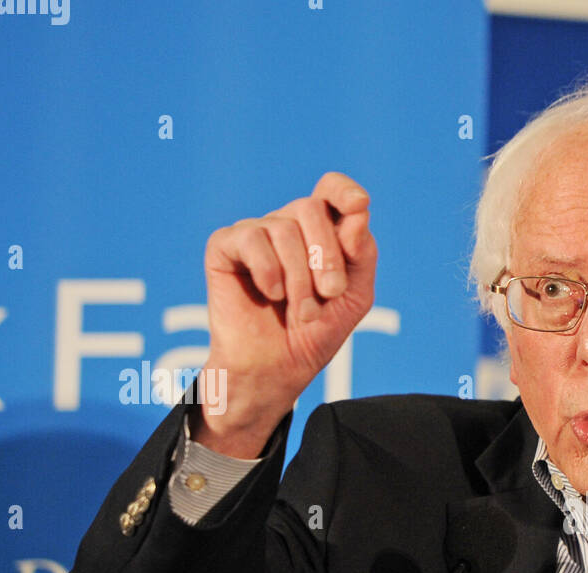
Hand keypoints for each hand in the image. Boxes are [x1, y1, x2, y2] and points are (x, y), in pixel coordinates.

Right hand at [194, 172, 376, 454]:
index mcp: (320, 232)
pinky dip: (269, 272)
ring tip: (301, 311)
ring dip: (301, 278)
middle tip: (330, 294)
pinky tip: (271, 295)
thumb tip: (359, 213)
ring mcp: (255, 233)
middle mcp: (286, 224)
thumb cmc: (316, 331)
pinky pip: (251, 239)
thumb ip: (362, 253)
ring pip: (284, 228)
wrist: (278, 368)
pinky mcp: (225, 247)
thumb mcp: (354, 295)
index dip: (343, 190)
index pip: (330, 190)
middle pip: (310, 208)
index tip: (358, 204)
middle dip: (328, 256)